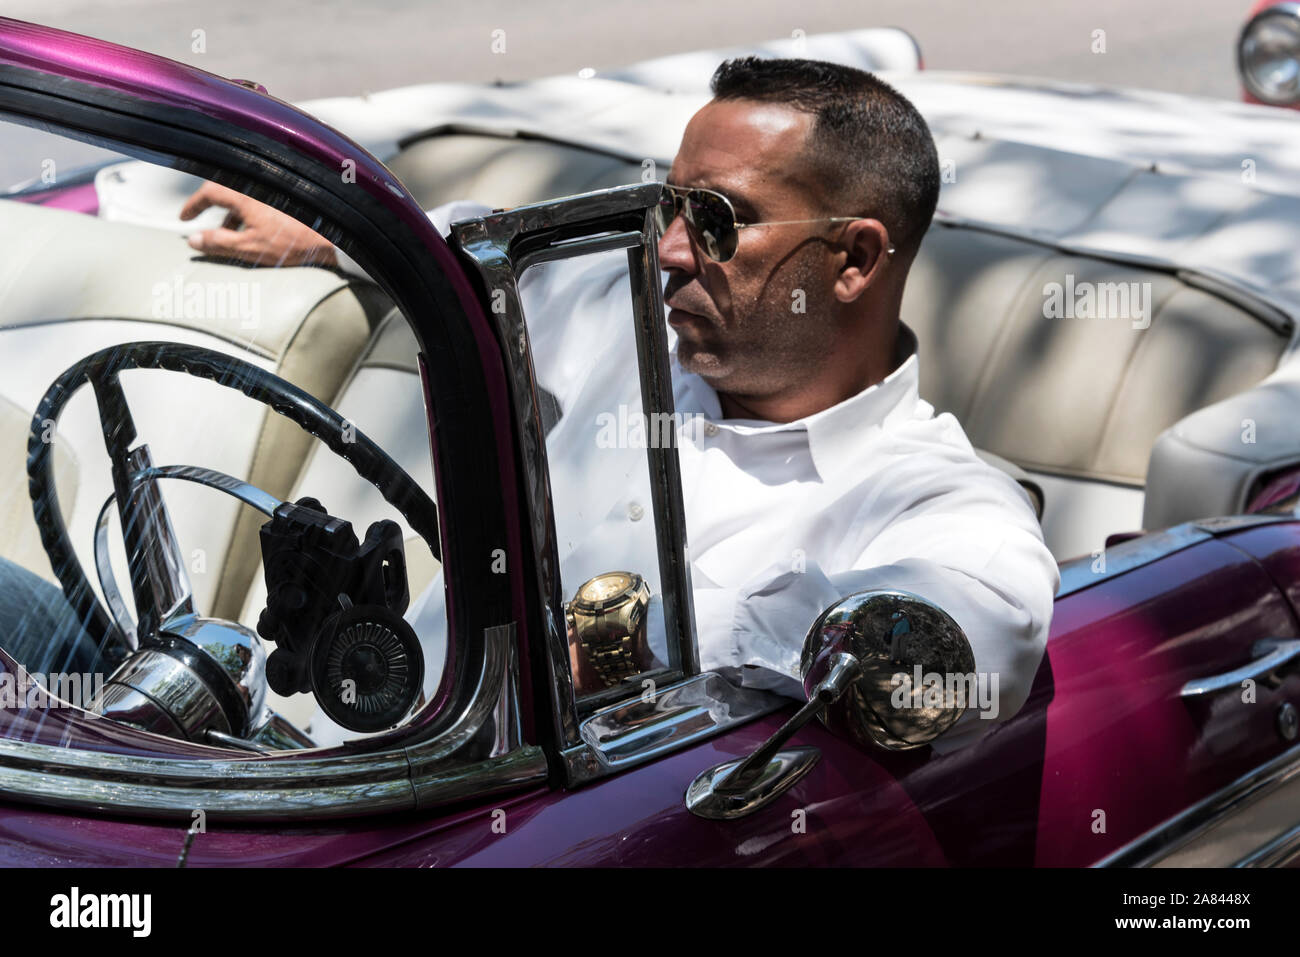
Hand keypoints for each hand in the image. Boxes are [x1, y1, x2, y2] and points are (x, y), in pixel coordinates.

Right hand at [180, 181, 338, 267]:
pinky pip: (259, 201)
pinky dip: (249, 214)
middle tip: (204, 228)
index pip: (209, 193)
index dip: (192, 205)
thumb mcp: (249, 248)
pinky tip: (255, 233)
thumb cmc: (293, 243)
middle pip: (225, 193)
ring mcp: (273, 191)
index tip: (184, 218)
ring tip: (230, 238)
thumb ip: (219, 244)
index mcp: (244, 194)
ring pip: (243, 199)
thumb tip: (193, 240)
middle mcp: (257, 187)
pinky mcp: (286, 198)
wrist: (331, 238)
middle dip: (212, 211)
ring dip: (232, 216)